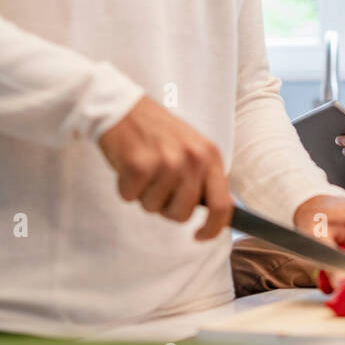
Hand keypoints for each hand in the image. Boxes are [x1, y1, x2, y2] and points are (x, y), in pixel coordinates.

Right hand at [96, 95, 234, 240]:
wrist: (122, 107)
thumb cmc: (156, 132)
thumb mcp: (191, 148)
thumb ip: (203, 177)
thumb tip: (215, 213)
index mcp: (210, 156)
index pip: (222, 205)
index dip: (212, 228)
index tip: (200, 236)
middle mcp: (192, 159)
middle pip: (183, 214)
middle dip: (166, 207)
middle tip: (157, 184)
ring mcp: (167, 162)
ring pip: (154, 208)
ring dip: (144, 195)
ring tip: (143, 168)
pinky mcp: (139, 164)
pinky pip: (130, 197)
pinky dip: (125, 187)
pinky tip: (127, 164)